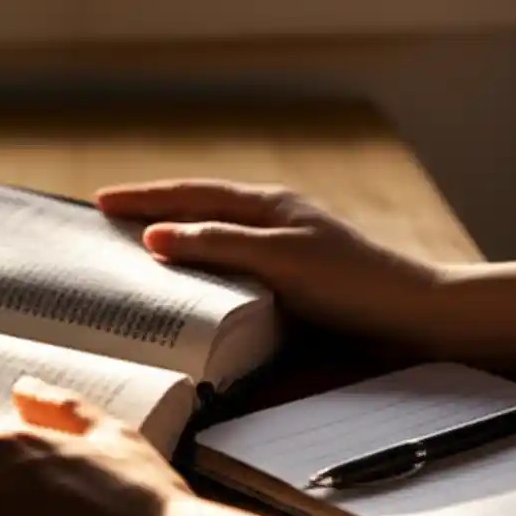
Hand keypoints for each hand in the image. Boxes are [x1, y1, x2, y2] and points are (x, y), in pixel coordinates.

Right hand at [95, 179, 444, 349]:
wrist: (414, 320)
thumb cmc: (352, 282)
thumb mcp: (280, 256)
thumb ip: (218, 243)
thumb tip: (155, 236)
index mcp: (267, 205)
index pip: (192, 195)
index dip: (145, 198)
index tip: (101, 201)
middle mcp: (270, 225)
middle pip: (197, 214)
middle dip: (151, 216)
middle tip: (107, 225)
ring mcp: (279, 256)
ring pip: (211, 245)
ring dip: (172, 249)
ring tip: (131, 260)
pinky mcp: (287, 288)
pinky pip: (227, 276)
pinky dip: (198, 279)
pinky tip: (184, 297)